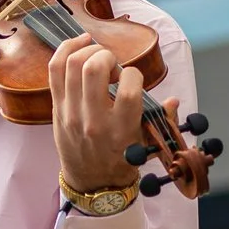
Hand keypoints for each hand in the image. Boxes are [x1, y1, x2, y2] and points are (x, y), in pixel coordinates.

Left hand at [47, 34, 146, 192]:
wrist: (92, 184)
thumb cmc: (121, 162)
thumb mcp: (146, 144)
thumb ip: (159, 119)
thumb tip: (174, 100)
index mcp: (120, 129)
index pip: (129, 87)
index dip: (134, 74)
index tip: (132, 79)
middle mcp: (93, 119)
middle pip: (94, 67)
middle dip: (107, 55)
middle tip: (112, 65)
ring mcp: (71, 113)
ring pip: (72, 64)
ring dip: (88, 50)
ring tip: (98, 55)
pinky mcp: (57, 108)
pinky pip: (54, 70)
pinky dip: (66, 49)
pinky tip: (80, 44)